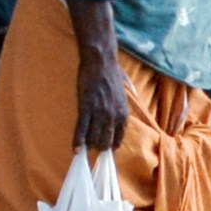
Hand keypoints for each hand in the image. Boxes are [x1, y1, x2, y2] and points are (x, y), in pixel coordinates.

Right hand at [75, 42, 133, 157]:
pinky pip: (81, 128)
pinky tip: (75, 149)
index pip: (118, 139)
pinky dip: (78, 140)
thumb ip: (130, 94)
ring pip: (93, 138)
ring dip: (88, 145)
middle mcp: (113, 116)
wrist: (100, 61)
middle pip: (105, 142)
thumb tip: (135, 93)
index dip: (111, 146)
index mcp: (123, 113)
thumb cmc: (112, 71)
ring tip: (83, 148)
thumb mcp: (126, 86)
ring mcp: (99, 113)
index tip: (105, 149)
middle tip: (92, 148)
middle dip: (98, 147)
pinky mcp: (85, 108)